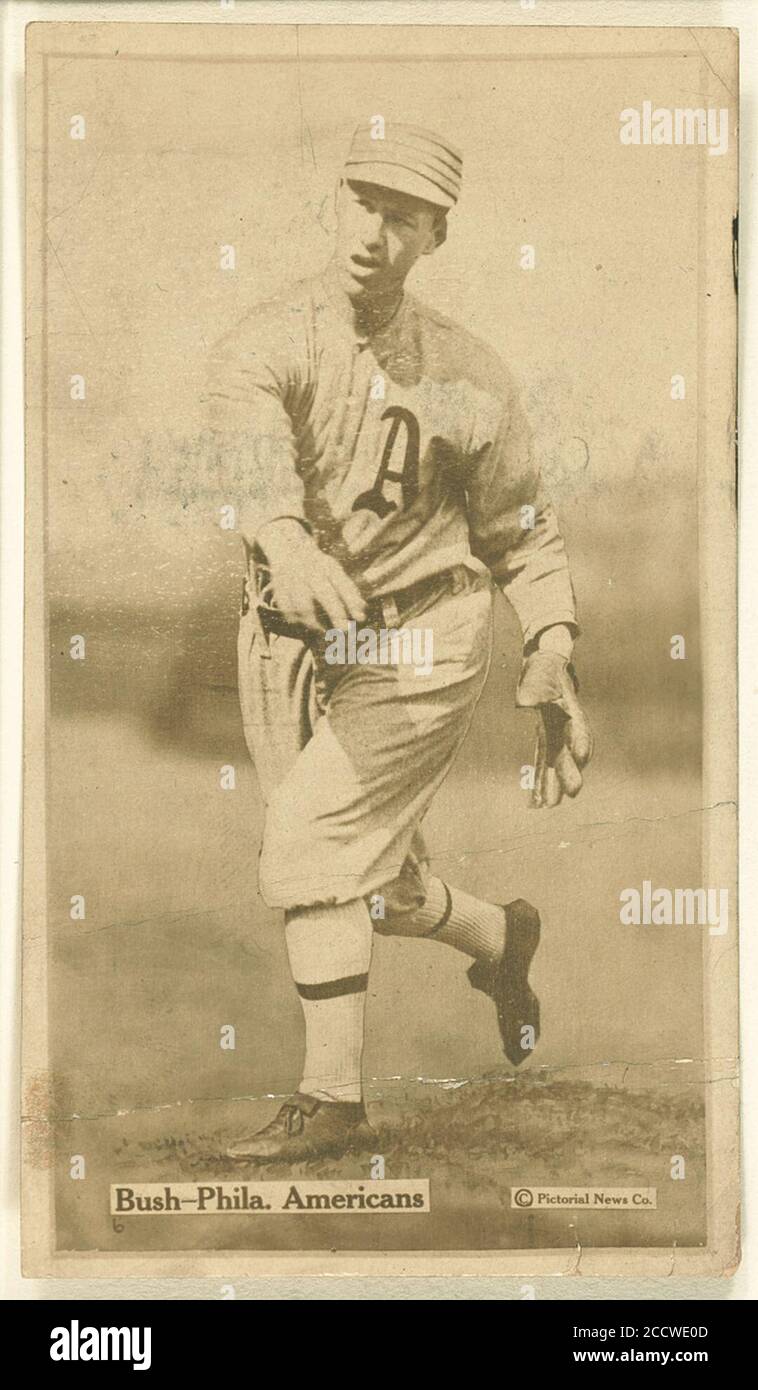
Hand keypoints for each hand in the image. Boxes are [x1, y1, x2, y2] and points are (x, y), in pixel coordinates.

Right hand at [255, 519, 366, 632]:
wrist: (288, 549)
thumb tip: (363, 609)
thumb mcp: (335, 572)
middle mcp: (310, 571)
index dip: (352, 602)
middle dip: (336, 614)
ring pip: (303, 606)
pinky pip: (287, 609)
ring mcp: (293, 578)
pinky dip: (295, 619)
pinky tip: (303, 623)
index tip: (360, 618)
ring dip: (314, 622)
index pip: (342, 584)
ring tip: (322, 630)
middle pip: (325, 594)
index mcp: (327, 566)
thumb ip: (349, 590)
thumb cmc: (319, 566)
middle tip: (344, 630)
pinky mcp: (278, 586)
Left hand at [515, 648, 592, 807]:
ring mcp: (558, 734)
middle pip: (570, 751)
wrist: (546, 664)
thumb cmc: (543, 669)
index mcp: (569, 710)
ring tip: (551, 805)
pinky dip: (542, 778)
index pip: (578, 728)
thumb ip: (534, 688)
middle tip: (573, 792)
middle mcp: (567, 726)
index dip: (581, 741)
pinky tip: (539, 798)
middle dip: (571, 771)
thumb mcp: (539, 673)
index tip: (582, 756)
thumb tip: (523, 703)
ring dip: (556, 782)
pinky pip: (545, 762)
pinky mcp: (547, 739)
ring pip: (557, 762)